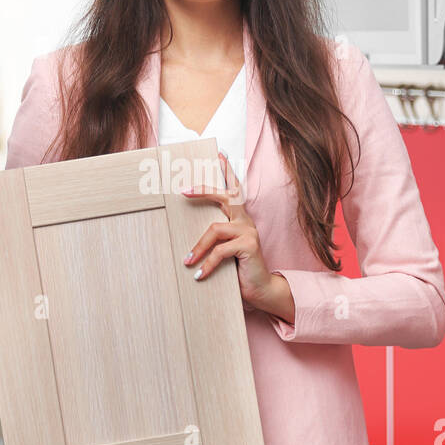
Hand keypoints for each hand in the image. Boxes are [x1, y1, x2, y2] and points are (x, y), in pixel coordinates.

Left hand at [181, 150, 294, 323]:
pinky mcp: (249, 245)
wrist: (260, 289)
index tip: (220, 155)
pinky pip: (221, 251)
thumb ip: (215, 239)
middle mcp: (246, 221)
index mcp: (240, 218)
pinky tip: (199, 275)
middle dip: (204, 191)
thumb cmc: (239, 269)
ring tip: (187, 261)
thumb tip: (187, 232)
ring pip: (215, 229)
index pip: (234, 191)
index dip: (227, 172)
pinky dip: (208, 263)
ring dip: (198, 247)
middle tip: (184, 191)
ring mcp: (249, 231)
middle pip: (226, 196)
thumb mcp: (225, 250)